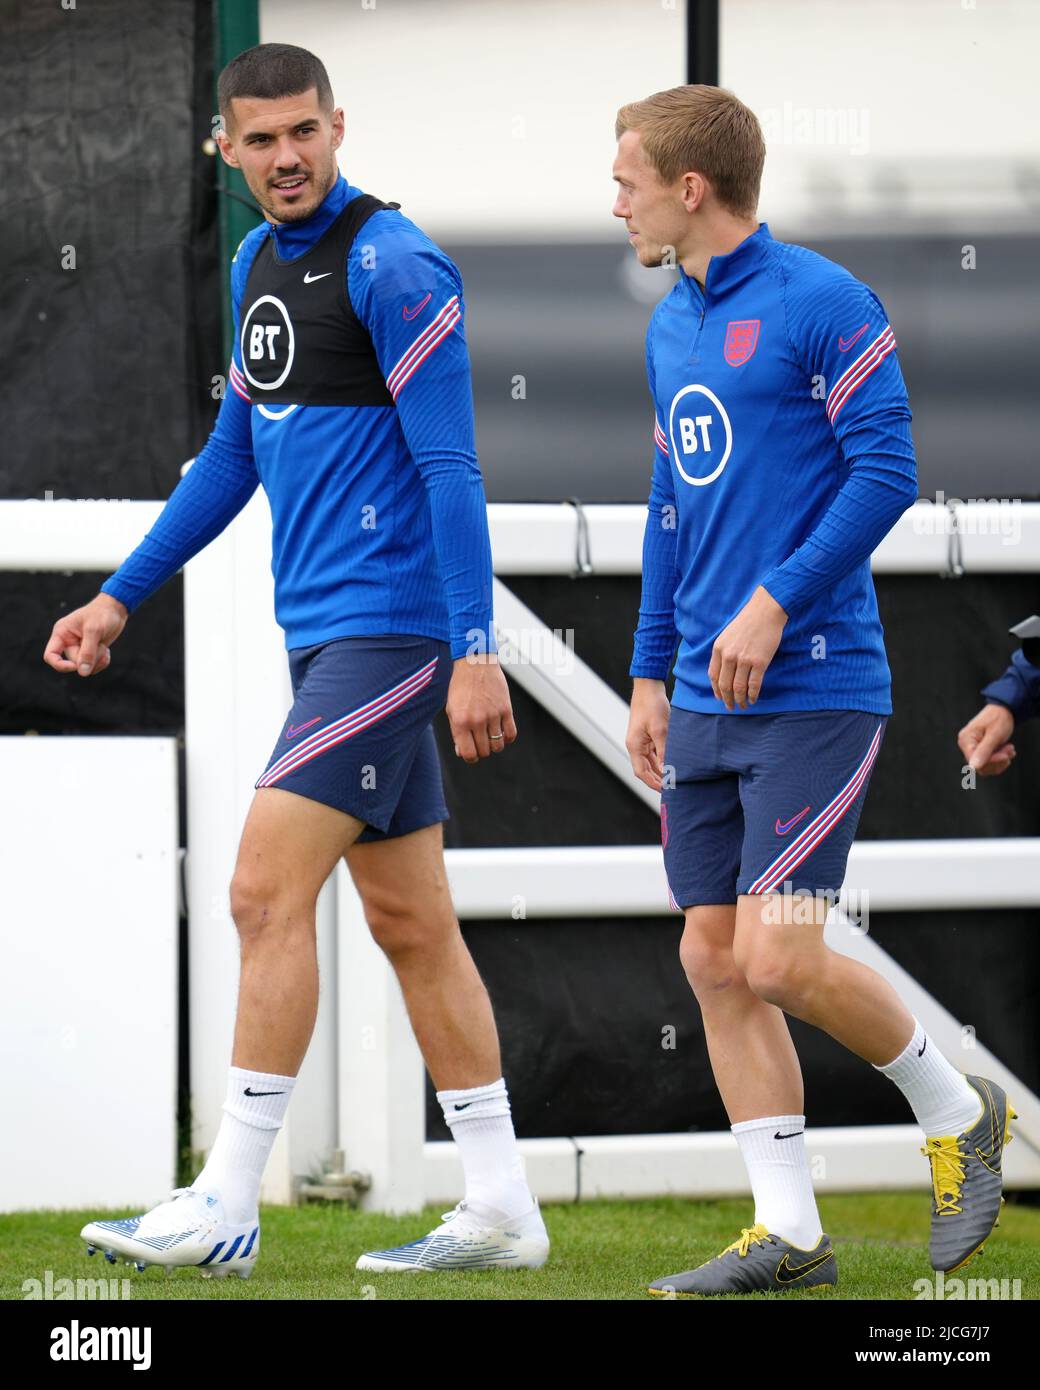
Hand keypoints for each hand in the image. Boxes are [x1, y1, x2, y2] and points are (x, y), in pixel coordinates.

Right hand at [43, 593, 128, 676]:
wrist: (115, 610)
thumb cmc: (102, 614)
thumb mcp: (94, 631)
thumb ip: (88, 651)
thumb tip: (82, 672)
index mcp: (61, 633)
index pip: (50, 655)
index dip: (60, 665)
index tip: (75, 666)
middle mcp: (67, 642)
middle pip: (73, 662)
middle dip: (90, 658)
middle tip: (101, 646)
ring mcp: (79, 648)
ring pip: (84, 667)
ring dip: (97, 661)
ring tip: (103, 647)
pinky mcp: (89, 652)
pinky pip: (93, 667)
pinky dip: (101, 662)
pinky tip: (107, 651)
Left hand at [446, 653, 516, 762]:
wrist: (475, 664)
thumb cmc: (461, 687)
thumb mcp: (452, 710)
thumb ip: (456, 732)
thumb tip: (462, 752)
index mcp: (460, 722)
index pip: (468, 753)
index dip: (470, 757)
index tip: (471, 753)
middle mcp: (477, 720)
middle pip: (484, 751)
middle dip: (482, 751)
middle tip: (480, 742)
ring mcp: (493, 715)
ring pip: (498, 745)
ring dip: (494, 746)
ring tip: (490, 737)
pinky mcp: (506, 709)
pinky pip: (511, 734)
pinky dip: (508, 738)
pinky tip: (502, 733)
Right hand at [626, 678, 670, 790]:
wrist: (649, 687)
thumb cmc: (653, 706)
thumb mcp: (661, 730)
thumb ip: (663, 751)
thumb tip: (666, 769)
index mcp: (634, 745)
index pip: (641, 772)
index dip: (653, 783)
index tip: (666, 790)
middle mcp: (635, 745)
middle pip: (645, 769)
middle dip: (657, 779)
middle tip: (673, 788)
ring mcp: (641, 741)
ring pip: (650, 762)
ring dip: (660, 770)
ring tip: (674, 778)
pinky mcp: (647, 735)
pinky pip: (653, 753)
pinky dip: (662, 760)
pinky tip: (673, 762)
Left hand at [708, 585, 787, 708]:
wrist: (765, 611)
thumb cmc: (747, 622)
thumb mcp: (727, 635)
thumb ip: (723, 652)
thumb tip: (723, 671)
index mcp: (718, 649)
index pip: (713, 675)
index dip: (716, 689)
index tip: (720, 697)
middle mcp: (729, 656)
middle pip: (725, 685)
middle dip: (727, 699)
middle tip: (731, 707)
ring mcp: (744, 659)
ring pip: (739, 687)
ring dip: (740, 700)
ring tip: (743, 705)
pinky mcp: (760, 662)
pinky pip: (754, 684)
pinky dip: (753, 695)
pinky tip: (753, 699)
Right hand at [958, 703, 1015, 775]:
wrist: (1003, 710)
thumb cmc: (998, 719)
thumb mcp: (994, 735)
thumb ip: (984, 751)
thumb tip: (973, 767)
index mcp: (966, 740)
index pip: (974, 760)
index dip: (992, 761)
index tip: (1006, 755)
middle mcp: (965, 745)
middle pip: (980, 766)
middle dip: (998, 760)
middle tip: (1010, 750)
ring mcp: (971, 748)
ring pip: (985, 767)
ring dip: (1000, 761)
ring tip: (1010, 749)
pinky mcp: (979, 750)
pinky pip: (988, 763)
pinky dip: (1000, 760)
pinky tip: (1006, 751)